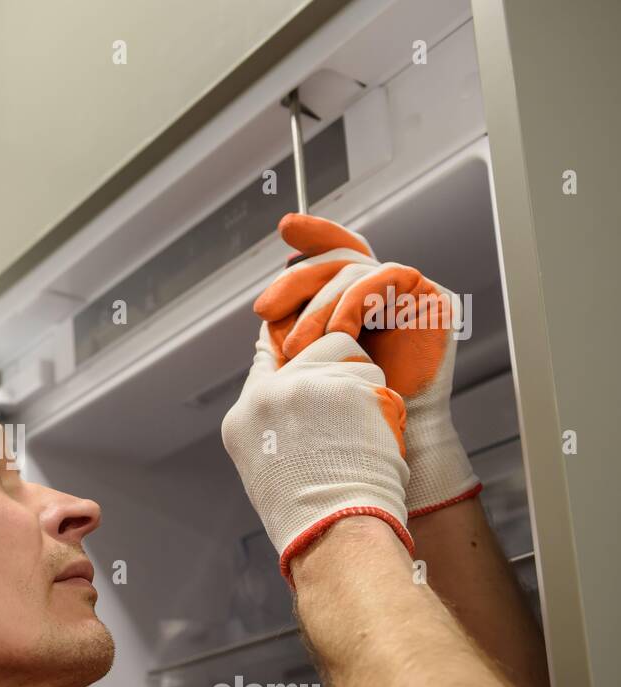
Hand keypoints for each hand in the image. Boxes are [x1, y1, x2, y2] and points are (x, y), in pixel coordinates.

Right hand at [221, 325, 412, 581]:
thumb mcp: (266, 467)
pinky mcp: (341, 387)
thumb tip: (294, 396)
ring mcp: (303, 387)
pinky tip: (373, 433)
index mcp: (242, 418)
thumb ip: (272, 425)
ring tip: (358, 431)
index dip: (288, 353)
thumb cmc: (308, 515)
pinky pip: (372, 375)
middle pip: (311, 351)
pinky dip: (381, 401)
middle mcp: (266, 395)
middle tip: (347, 416)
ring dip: (359, 384)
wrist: (334, 532)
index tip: (302, 351)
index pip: (263, 361)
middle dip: (334, 372)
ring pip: (345, 355)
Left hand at [253, 214, 480, 514]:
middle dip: (297, 280)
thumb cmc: (340, 417)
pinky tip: (338, 330)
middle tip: (266, 309)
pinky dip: (355, 300)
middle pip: (337, 259)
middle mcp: (380, 293)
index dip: (312, 236)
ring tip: (299, 347)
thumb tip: (266, 314)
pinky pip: (388, 277)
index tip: (285, 227)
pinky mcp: (430, 299)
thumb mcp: (301, 369)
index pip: (332, 256)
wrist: (381, 450)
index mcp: (350, 303)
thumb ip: (288, 336)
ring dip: (320, 305)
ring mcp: (407, 294)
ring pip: (354, 270)